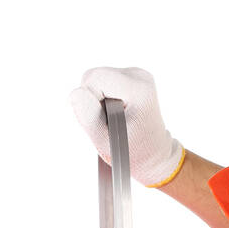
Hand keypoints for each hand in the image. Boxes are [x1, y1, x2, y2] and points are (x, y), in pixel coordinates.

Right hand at [69, 67, 184, 187]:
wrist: (154, 152)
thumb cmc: (133, 151)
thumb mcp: (106, 142)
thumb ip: (89, 117)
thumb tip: (75, 93)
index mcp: (138, 89)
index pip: (95, 78)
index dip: (88, 100)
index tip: (102, 120)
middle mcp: (139, 76)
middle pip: (94, 75)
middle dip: (92, 99)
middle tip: (106, 121)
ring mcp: (137, 74)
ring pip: (97, 77)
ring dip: (97, 99)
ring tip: (112, 118)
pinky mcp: (131, 77)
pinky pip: (103, 81)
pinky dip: (102, 96)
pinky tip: (114, 111)